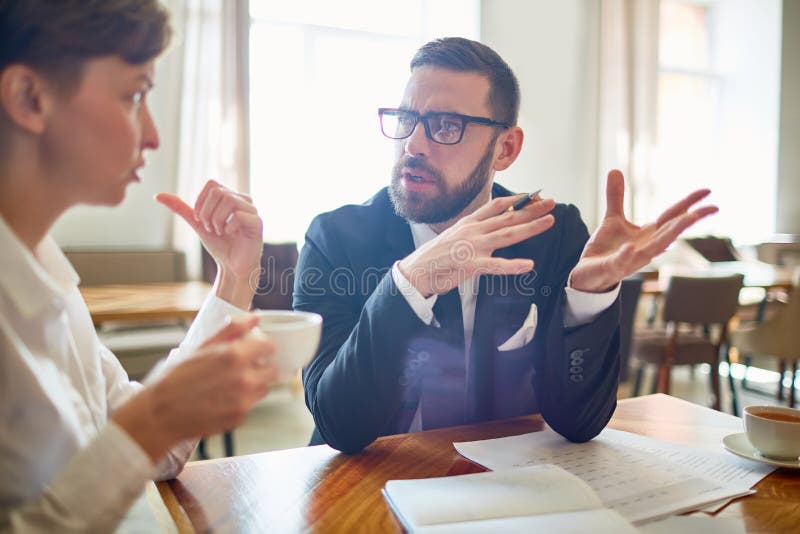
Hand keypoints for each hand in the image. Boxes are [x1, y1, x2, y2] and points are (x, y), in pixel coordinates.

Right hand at [112, 316, 276, 461]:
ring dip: (253, 385)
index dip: (262, 347)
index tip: (255, 350)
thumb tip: (255, 317)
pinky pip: (251, 405)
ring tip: (228, 385)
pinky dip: (241, 402)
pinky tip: (222, 399)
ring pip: (263, 389)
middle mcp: (243, 379)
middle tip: (240, 368)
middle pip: (271, 370)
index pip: (270, 347)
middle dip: (259, 367)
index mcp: (234, 356)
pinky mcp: (239, 418)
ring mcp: (243, 401)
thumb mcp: (201, 347)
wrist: (159, 414)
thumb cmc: (175, 379)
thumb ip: (232, 330)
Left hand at [156, 180, 262, 308]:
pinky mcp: (257, 223)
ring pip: (228, 199)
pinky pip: (239, 215)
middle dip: (207, 212)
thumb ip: (181, 209)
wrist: (232, 267)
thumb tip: (158, 195)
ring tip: (219, 232)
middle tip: (210, 228)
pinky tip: (230, 235)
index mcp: (231, 197)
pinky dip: (228, 227)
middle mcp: (243, 200)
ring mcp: (252, 211)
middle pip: (218, 191)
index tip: (201, 220)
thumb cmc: (220, 245)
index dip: (201, 202)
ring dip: (216, 219)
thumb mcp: (197, 224)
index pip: (212, 185)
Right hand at [398, 194, 555, 296]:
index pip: (497, 206)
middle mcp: (472, 230)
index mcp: (469, 223)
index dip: (517, 199)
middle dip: (531, 209)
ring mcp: (472, 247)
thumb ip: (471, 231)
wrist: (414, 272)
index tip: (534, 195)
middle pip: (508, 217)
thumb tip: (487, 228)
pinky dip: (513, 266)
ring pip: (507, 234)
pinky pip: (496, 266)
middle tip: (550, 202)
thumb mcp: (453, 236)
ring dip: (530, 228)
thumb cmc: (434, 258)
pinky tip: (528, 265)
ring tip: (548, 222)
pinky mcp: (470, 265)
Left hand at [569, 169, 718, 292]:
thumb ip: (616, 197)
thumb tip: (615, 169)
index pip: (672, 216)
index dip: (689, 203)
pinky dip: (627, 255)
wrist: (589, 275)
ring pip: (655, 248)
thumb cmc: (607, 249)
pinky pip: (622, 261)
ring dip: (671, 235)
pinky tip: (630, 248)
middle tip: (711, 208)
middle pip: (671, 232)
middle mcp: (646, 247)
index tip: (708, 190)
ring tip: (689, 219)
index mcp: (648, 234)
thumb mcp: (612, 219)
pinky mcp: (613, 267)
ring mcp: (632, 259)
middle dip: (689, 220)